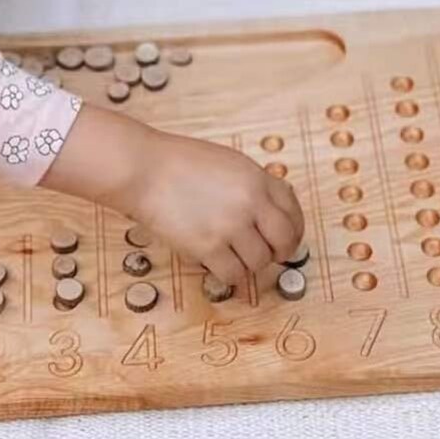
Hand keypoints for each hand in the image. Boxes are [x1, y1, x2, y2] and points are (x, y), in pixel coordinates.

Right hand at [41, 104, 304, 283]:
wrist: (144, 169)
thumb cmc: (179, 163)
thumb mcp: (228, 162)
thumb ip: (252, 184)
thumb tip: (271, 213)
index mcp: (256, 177)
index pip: (293, 210)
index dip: (294, 229)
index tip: (287, 239)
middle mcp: (250, 202)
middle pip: (285, 240)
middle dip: (280, 252)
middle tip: (269, 256)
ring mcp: (230, 225)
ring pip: (260, 262)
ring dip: (250, 264)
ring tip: (233, 256)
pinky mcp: (208, 247)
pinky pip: (234, 275)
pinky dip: (230, 276)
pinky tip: (220, 266)